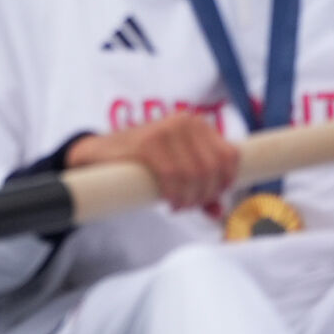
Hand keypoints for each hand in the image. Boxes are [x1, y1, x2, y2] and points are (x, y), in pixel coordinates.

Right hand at [68, 111, 237, 213]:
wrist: (104, 152)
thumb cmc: (145, 161)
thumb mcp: (178, 168)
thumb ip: (200, 186)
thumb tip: (219, 212)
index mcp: (198, 124)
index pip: (230, 155)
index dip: (226, 182)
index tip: (212, 197)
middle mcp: (186, 121)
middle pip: (212, 168)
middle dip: (205, 195)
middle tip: (190, 206)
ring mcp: (166, 130)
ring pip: (193, 174)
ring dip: (189, 198)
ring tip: (179, 206)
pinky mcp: (147, 142)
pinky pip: (171, 175)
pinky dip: (174, 194)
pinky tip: (169, 201)